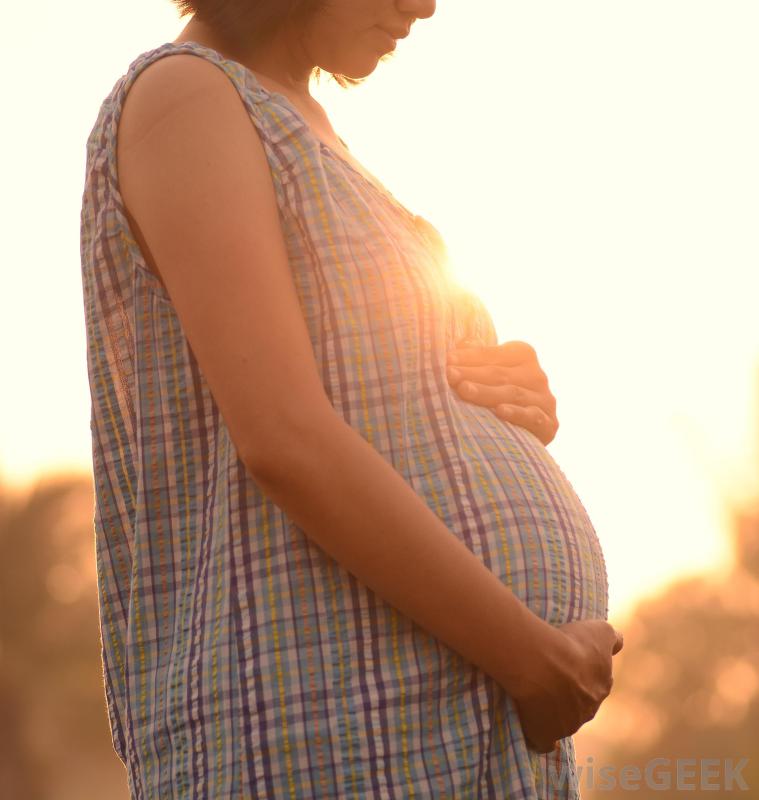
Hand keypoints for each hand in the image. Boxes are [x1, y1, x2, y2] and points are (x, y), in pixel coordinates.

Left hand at [446, 339, 558, 444]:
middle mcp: (537, 375)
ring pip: (513, 394)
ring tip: (464, 390)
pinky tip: (499, 412)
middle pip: (499, 374)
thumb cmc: (496, 394)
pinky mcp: (549, 424)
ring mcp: (545, 399)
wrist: (523, 433)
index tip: (447, 360)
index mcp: (523, 354)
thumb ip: (476, 355)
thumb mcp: (488, 370)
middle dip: (472, 374)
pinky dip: (516, 413)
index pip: (492, 354)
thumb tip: (462, 342)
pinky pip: (533, 416)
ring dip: (486, 392)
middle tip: (450, 375)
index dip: (469, 357)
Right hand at [511, 619, 623, 753]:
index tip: (567, 663)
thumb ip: (612, 637)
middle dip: (568, 694)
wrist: (544, 665)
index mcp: (601, 686)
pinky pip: (543, 742)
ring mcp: (567, 726)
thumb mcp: (600, 631)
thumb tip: (619, 643)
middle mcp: (588, 710)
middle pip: (580, 704)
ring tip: (533, 691)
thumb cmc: (571, 645)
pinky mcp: (545, 735)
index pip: (596, 682)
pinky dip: (540, 736)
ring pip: (562, 721)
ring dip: (551, 711)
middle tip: (548, 676)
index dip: (582, 673)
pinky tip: (534, 727)